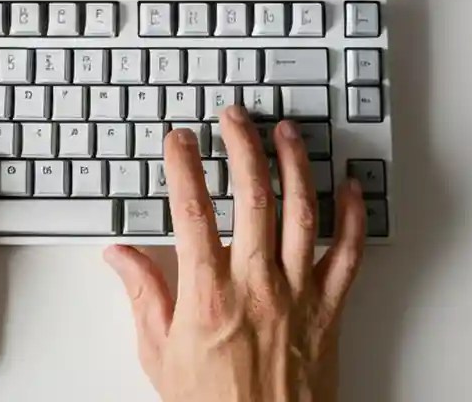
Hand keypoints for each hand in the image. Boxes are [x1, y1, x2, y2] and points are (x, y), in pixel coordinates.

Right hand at [105, 109, 366, 401]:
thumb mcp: (158, 354)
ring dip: (295, 164)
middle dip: (241, 146)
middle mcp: (256, 286)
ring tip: (286, 132)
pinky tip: (349, 187)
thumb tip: (119, 256)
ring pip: (302, 213)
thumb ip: (142, 295)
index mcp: (208, 295)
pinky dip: (352, 217)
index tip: (178, 140)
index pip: (192, 211)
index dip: (183, 166)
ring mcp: (298, 294)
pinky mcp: (329, 310)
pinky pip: (349, 254)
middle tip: (232, 117)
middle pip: (252, 197)